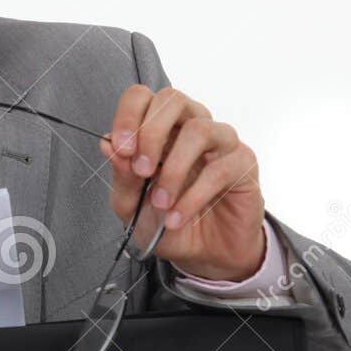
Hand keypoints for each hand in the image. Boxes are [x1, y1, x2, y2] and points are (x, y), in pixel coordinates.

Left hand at [99, 85, 265, 281]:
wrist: (205, 253)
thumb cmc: (167, 221)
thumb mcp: (132, 206)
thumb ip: (122, 176)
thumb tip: (107, 145)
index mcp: (160, 128)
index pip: (143, 97)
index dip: (128, 115)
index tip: (122, 148)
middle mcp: (191, 125)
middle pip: (172, 99)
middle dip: (151, 133)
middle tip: (142, 170)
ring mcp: (220, 141)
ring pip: (199, 129)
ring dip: (173, 169)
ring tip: (160, 203)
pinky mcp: (243, 163)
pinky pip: (219, 168)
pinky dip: (193, 196)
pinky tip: (177, 218)